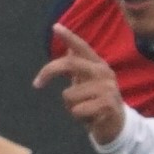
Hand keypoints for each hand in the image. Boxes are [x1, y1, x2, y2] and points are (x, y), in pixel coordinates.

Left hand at [33, 25, 126, 146]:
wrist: (116, 127)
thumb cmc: (97, 104)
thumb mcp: (88, 83)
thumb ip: (79, 68)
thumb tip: (69, 49)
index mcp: (98, 65)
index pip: (82, 47)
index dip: (69, 36)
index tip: (55, 27)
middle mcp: (103, 72)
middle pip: (70, 63)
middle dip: (49, 71)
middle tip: (37, 83)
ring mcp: (107, 88)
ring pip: (69, 94)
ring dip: (70, 106)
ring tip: (83, 110)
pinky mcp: (108, 104)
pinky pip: (77, 110)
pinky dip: (78, 117)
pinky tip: (90, 118)